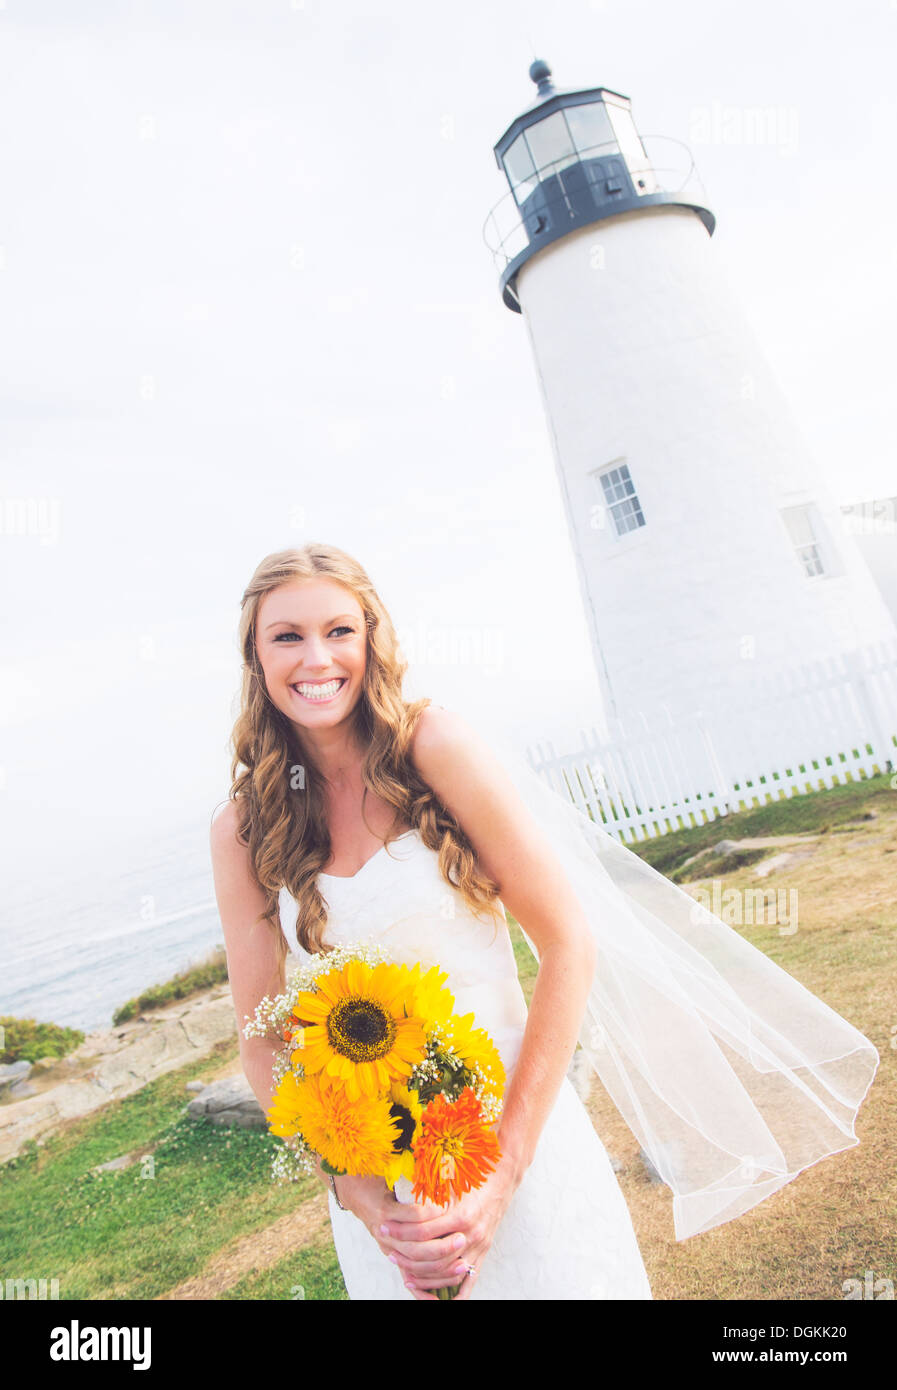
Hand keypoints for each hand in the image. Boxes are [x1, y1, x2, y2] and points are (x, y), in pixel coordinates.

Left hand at [378, 1150, 521, 1300]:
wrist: (501, 1181)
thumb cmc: (473, 1179)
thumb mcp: (451, 1183)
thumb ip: (430, 1193)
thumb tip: (400, 1194)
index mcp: (461, 1215)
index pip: (424, 1230)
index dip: (401, 1230)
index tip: (384, 1226)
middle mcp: (470, 1234)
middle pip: (432, 1256)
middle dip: (407, 1255)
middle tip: (389, 1252)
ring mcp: (478, 1248)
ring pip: (446, 1273)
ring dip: (422, 1276)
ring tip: (404, 1272)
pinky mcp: (482, 1256)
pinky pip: (467, 1283)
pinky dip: (451, 1293)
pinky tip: (433, 1295)